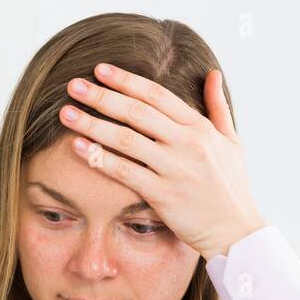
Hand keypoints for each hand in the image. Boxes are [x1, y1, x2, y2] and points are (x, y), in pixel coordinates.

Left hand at [58, 62, 266, 261]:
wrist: (234, 230)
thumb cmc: (230, 187)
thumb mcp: (231, 141)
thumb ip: (218, 106)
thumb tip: (212, 73)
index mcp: (200, 128)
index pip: (157, 96)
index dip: (127, 81)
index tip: (101, 69)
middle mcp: (186, 144)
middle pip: (136, 113)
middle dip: (102, 96)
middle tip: (74, 85)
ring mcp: (174, 169)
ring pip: (126, 140)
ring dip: (92, 124)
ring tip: (65, 113)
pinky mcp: (163, 195)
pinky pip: (125, 172)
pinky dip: (100, 158)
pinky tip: (80, 147)